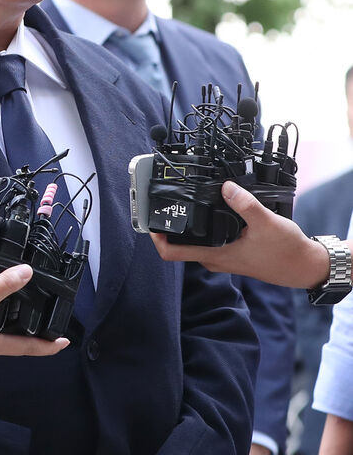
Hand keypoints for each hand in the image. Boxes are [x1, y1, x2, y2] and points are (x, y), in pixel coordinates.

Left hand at [150, 181, 330, 288]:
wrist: (304, 266)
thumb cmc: (286, 251)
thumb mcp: (266, 223)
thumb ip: (244, 204)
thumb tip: (226, 187)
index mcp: (216, 255)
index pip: (173, 253)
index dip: (157, 238)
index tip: (151, 221)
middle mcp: (214, 259)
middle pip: (180, 245)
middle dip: (169, 227)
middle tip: (164, 204)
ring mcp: (222, 257)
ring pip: (195, 242)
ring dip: (187, 227)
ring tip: (184, 203)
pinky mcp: (231, 253)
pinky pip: (209, 241)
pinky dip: (204, 228)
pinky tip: (210, 210)